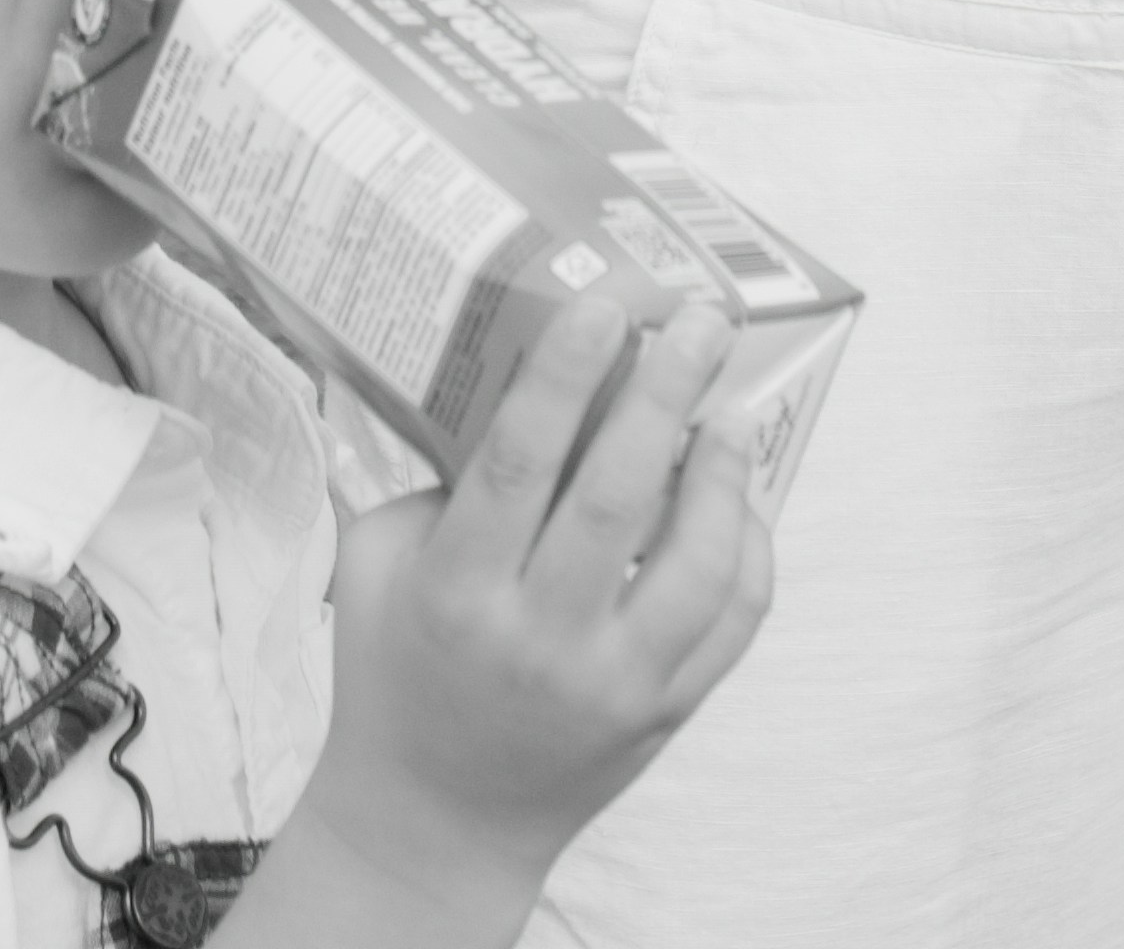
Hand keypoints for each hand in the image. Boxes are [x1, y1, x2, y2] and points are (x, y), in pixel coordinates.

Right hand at [250, 294, 775, 942]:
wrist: (435, 818)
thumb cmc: (394, 667)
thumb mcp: (375, 565)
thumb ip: (423, 475)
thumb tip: (487, 363)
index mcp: (456, 590)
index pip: (518, 465)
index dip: (564, 378)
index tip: (604, 306)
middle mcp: (538, 638)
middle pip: (616, 498)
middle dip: (665, 395)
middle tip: (700, 322)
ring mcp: (611, 683)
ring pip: (695, 566)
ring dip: (724, 475)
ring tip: (731, 411)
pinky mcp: (663, 711)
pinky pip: (731, 624)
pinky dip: (747, 553)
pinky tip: (741, 502)